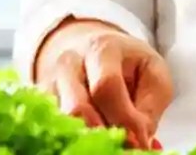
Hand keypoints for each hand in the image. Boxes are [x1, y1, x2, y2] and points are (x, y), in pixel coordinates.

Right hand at [35, 18, 172, 148]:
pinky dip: (76, 140)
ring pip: (62, 123)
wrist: (95, 50)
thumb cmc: (130, 64)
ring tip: (110, 145)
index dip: (124, 119)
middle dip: (103, 135)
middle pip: (77, 108)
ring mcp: (50, 85)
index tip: (141, 143)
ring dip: (88, 140)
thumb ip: (149, 109)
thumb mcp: (153, 75)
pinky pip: (56, 129)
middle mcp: (69, 64)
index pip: (106, 86)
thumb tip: (139, 144)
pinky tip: (94, 144)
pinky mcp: (42, 105)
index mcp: (101, 49)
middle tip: (124, 148)